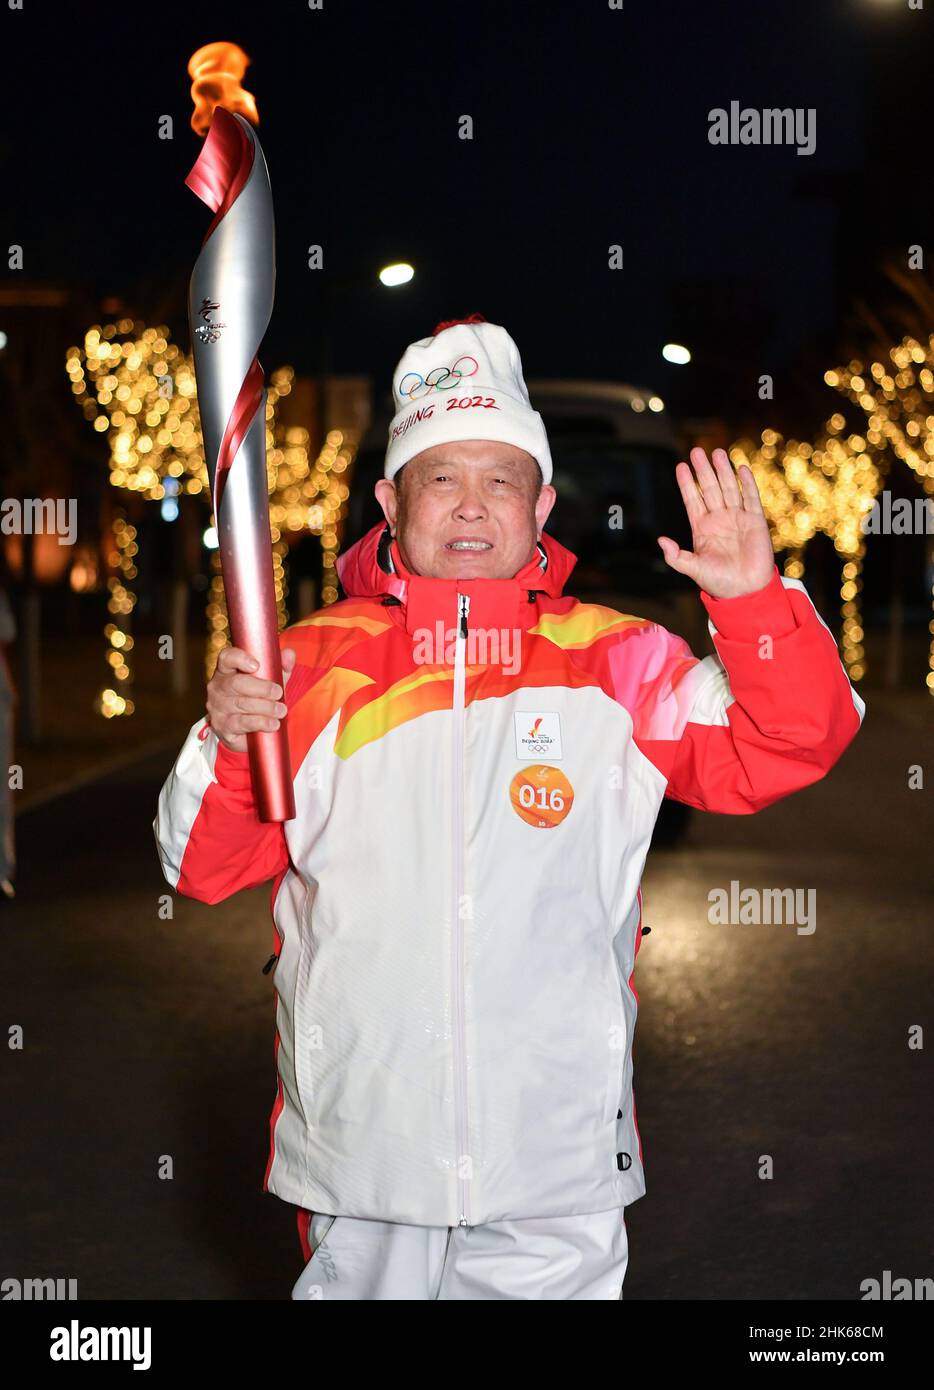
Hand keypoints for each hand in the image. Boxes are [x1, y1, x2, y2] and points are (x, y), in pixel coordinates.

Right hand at [206, 645, 296, 752]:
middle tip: (278, 693)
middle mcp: (217, 687)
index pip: (226, 658)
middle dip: (262, 688)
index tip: (256, 665)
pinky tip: (273, 724)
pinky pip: (241, 723)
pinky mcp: (222, 727)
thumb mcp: (269, 680)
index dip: (240, 658)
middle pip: (236, 683)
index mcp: (226, 670)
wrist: (243, 729)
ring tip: (281, 710)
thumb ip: (279, 667)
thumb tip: (289, 654)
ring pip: (241, 705)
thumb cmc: (256, 697)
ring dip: (266, 708)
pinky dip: (261, 723)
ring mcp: (217, 708)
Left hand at [657, 447, 774, 598]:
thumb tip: (661, 541)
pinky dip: (747, 484)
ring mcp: (737, 518)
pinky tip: (741, 469)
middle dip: (703, 470)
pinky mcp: (755, 522)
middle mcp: (719, 519)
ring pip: (729, 489)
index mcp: (702, 528)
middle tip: (697, 451)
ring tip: (717, 453)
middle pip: (710, 489)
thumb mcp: (693, 569)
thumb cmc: (719, 582)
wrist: (745, 591)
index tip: (680, 467)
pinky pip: (751, 498)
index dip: (687, 484)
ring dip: (723, 471)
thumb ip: (676, 556)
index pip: (693, 500)